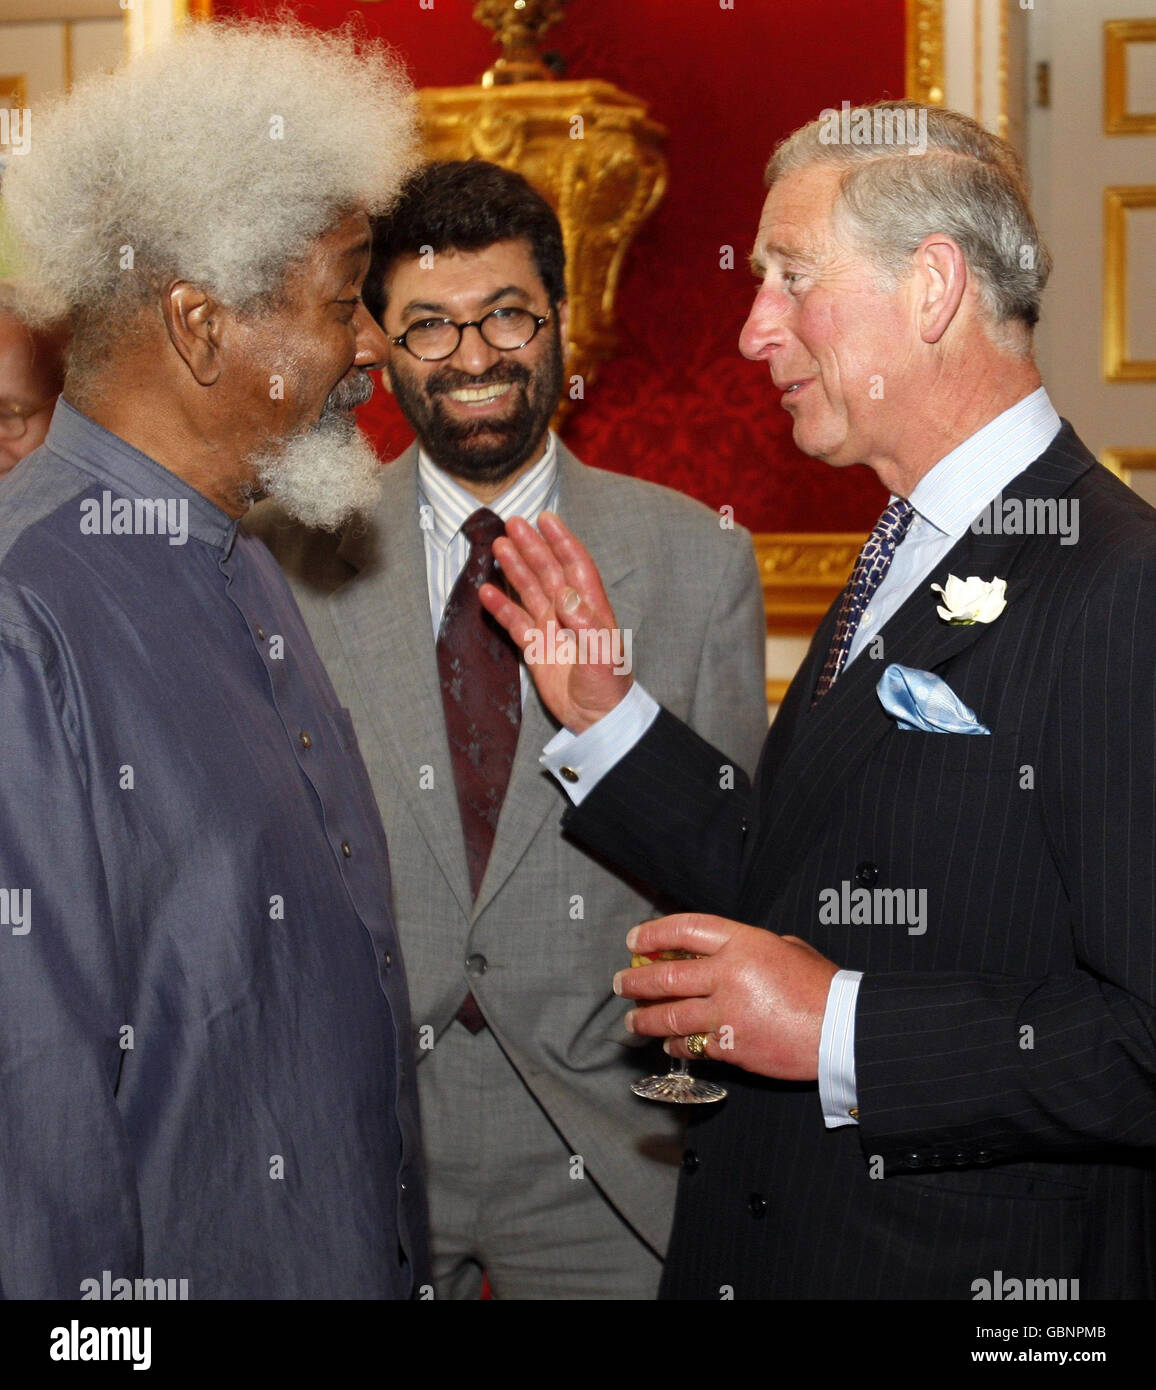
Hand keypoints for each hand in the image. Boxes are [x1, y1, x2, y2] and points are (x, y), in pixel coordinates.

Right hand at [479, 511, 632, 733]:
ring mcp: (552, 629)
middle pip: (548, 572)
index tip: (547, 519)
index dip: (562, 541)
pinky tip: (486, 591)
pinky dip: (501, 607)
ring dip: (516, 569)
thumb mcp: (602, 654)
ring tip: (498, 547)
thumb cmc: (608, 687)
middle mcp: (570, 614)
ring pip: (530, 591)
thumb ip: (585, 623)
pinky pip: (515, 622)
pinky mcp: (536, 648)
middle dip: (532, 547)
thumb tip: (565, 594)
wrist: (597, 719)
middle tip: (513, 524)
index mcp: (592, 608)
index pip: (576, 566)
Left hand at [614, 914, 839, 1081]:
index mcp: (743, 942)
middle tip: (622, 983)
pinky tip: (668, 1043)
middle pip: (667, 976)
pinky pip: (693, 1045)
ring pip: (671, 1015)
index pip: (684, 929)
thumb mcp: (789, 947)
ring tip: (633, 1018)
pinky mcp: (732, 1046)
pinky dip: (676, 1044)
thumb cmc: (822, 986)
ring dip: (646, 1017)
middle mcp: (728, 974)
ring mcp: (727, 1012)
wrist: (843, 1028)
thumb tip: (731, 951)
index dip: (653, 933)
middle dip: (636, 981)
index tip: (635, 940)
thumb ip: (754, 946)